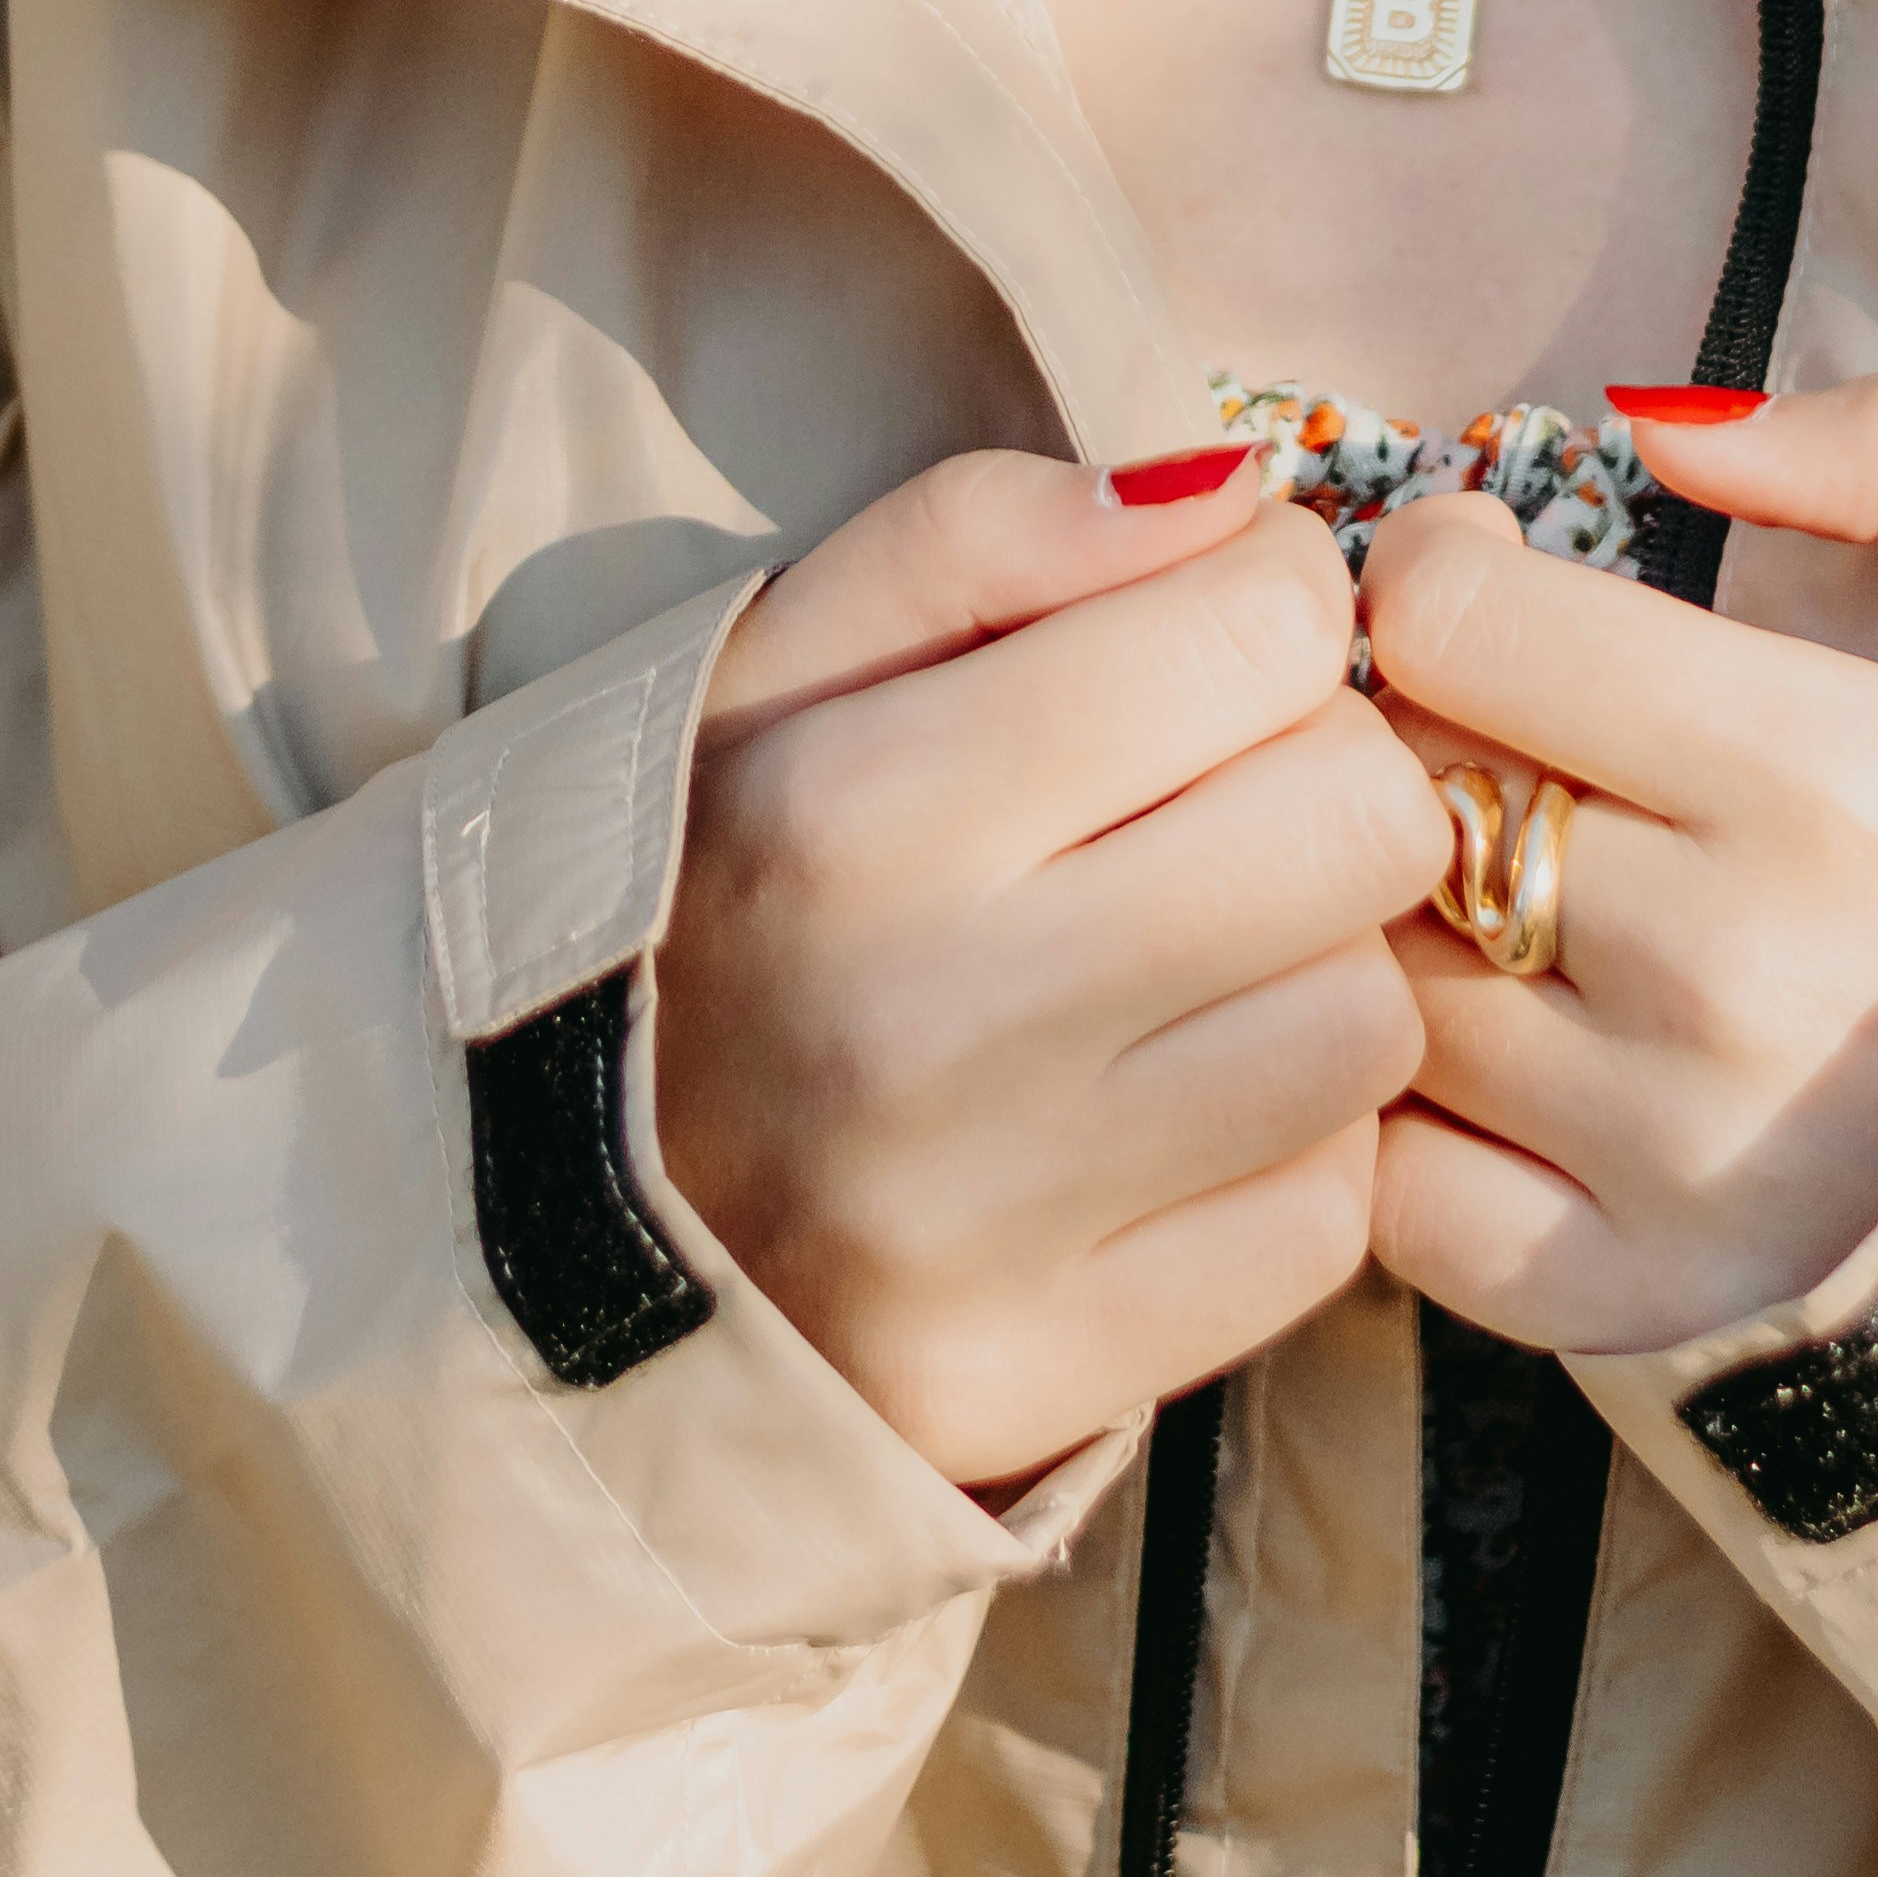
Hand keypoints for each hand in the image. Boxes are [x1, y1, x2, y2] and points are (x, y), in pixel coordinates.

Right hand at [654, 449, 1449, 1490]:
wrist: (511, 1224)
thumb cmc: (690, 886)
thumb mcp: (770, 660)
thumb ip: (988, 535)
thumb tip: (1237, 493)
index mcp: (854, 808)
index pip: (1265, 627)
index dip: (1271, 604)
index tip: (1204, 644)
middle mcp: (929, 1023)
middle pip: (1359, 822)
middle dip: (1318, 781)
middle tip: (1216, 806)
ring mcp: (990, 1230)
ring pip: (1366, 1027)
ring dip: (1308, 976)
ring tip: (1182, 968)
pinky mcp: (1038, 1384)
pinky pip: (1323, 1223)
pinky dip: (1279, 1159)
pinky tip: (1159, 1119)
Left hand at [1360, 369, 1877, 1357]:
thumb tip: (1657, 415)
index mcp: (1832, 782)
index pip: (1455, 626)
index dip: (1440, 572)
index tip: (1481, 576)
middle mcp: (1729, 979)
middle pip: (1400, 793)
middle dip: (1405, 727)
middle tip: (1475, 725)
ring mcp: (1672, 1162)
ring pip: (1381, 977)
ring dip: (1393, 913)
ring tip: (1481, 879)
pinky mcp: (1629, 1306)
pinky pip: (1396, 1189)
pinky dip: (1400, 1117)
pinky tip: (1489, 1051)